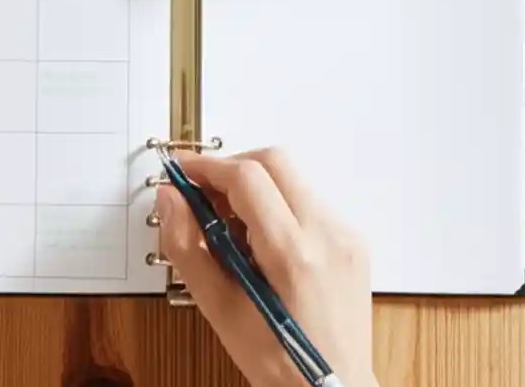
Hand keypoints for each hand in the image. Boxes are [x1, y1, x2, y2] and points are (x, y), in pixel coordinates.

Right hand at [155, 149, 377, 386]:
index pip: (248, 178)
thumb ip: (188, 248)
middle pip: (274, 162)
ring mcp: (346, 234)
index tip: (181, 173)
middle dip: (232, 169)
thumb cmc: (279, 362)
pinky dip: (278, 207)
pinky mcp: (353, 240)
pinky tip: (260, 244)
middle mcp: (329, 234)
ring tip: (230, 231)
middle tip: (202, 196)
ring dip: (255, 189)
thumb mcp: (220, 310)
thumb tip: (171, 200)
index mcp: (295, 254)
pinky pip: (309, 202)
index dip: (207, 167)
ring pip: (293, 179)